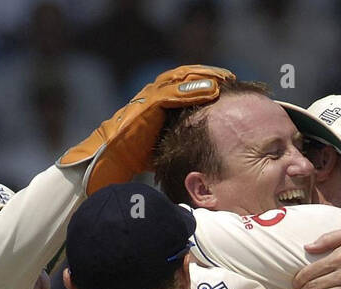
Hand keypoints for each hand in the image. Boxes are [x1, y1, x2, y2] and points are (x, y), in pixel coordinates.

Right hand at [59, 64, 236, 193]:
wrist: (110, 160)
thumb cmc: (135, 157)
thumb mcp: (164, 144)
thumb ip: (180, 136)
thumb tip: (204, 145)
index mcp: (157, 103)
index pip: (184, 85)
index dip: (205, 82)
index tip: (227, 84)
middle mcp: (153, 96)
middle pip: (184, 77)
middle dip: (208, 74)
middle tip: (230, 76)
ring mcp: (149, 99)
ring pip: (180, 80)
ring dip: (203, 77)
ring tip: (224, 78)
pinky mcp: (147, 106)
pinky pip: (173, 93)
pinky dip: (192, 90)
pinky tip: (212, 89)